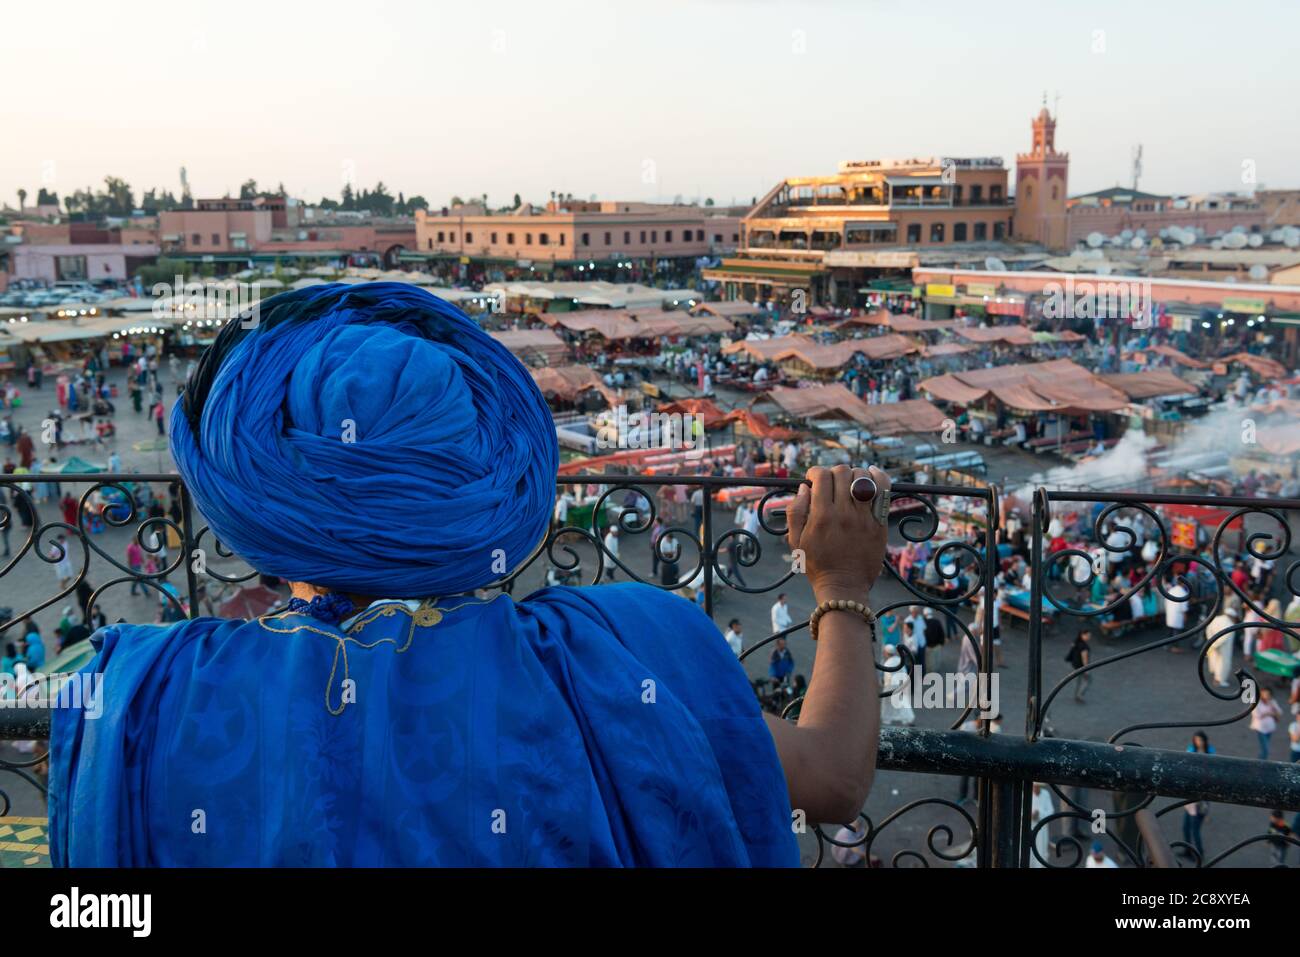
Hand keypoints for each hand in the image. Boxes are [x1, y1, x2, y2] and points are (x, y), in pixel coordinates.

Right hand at [786, 465, 890, 603]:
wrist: (844, 586)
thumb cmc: (817, 564)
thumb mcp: (795, 541)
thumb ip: (795, 512)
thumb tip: (804, 488)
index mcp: (822, 516)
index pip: (822, 476)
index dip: (815, 472)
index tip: (813, 480)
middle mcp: (845, 513)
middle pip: (842, 473)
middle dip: (833, 472)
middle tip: (830, 484)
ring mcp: (865, 517)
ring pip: (863, 477)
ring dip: (853, 474)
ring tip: (848, 482)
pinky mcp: (879, 522)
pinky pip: (884, 490)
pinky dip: (879, 477)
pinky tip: (871, 474)